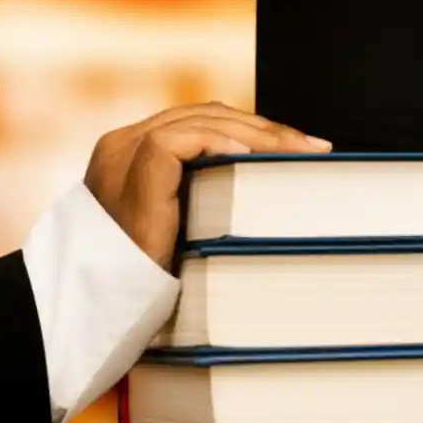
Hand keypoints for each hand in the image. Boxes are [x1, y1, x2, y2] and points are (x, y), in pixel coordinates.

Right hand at [84, 102, 330, 269]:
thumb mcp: (181, 226)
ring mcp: (123, 154)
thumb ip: (203, 194)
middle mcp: (122, 145)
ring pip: (198, 120)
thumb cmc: (150, 278)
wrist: (110, 307)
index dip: (248, 127)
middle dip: (262, 127)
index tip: (294, 147)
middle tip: (311, 147)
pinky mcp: (131, 172)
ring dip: (254, 133)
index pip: (198, 121)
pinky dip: (218, 142)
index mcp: (131, 153)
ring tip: (296, 151)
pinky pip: (178, 140)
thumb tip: (266, 178)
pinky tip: (251, 156)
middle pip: (203, 114)